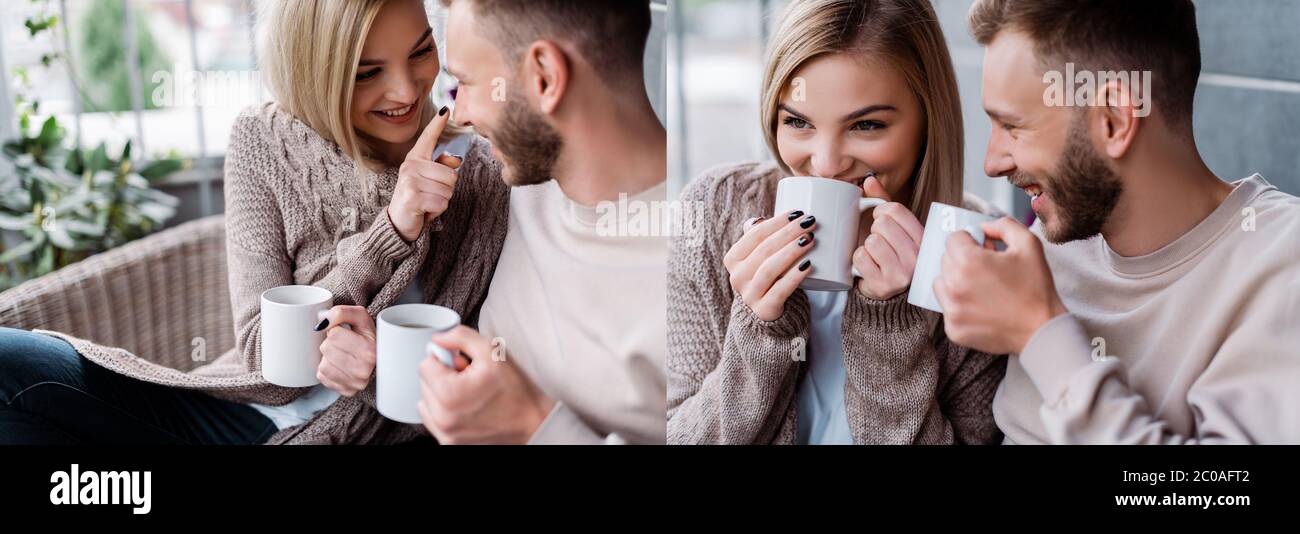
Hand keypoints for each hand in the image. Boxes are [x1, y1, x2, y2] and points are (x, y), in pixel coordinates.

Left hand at [316, 305, 376, 396]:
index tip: (346, 333)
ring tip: (341, 354)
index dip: (336, 329)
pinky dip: (327, 369)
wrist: (376, 355)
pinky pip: (322, 377)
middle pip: (326, 349)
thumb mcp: (359, 316)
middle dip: (330, 343)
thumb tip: (322, 322)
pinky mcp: (347, 391)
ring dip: (328, 357)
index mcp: (370, 350)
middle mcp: (364, 370)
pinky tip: (339, 365)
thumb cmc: (366, 335)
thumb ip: (341, 312)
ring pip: (323, 365)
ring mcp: (356, 383)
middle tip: (343, 344)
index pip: (334, 334)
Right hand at [387, 106, 462, 241]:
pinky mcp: (413, 197)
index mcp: (415, 159)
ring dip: (442, 201)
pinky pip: (442, 202)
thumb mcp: (429, 181)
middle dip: (447, 190)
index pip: (428, 138)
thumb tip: (457, 160)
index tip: (445, 109)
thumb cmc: (417, 199)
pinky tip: (425, 211)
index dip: (437, 124)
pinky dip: (438, 211)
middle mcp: (410, 166)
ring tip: (427, 203)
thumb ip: (442, 168)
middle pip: (451, 174)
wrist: (398, 223)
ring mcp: (410, 180)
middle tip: (430, 196)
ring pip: (448, 190)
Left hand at [416, 326, 554, 443]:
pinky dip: (444, 411)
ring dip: (441, 394)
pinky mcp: (449, 443)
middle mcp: (443, 417)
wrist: (534, 423)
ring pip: (426, 401)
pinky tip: (466, 408)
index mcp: (449, 394)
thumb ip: (461, 337)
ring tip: (469, 395)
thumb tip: (437, 339)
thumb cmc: (516, 390)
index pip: (425, 364)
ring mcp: (445, 433)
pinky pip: (433, 419)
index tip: (464, 365)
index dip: (446, 359)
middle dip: (443, 377)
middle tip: (470, 380)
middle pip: (424, 383)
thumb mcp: (493, 353)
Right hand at [723, 209, 816, 320]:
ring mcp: (749, 295)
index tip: (798, 213)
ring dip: (791, 251)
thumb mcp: (756, 258)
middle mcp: (737, 277)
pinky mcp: (764, 310)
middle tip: (810, 223)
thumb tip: (759, 219)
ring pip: (770, 268)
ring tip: (810, 240)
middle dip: (789, 233)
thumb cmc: (766, 278)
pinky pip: (780, 291)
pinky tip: (808, 265)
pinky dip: (795, 277)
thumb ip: (754, 238)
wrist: (765, 314)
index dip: (777, 222)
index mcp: (733, 259)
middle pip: (764, 249)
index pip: (755, 235)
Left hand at [852, 177, 922, 299]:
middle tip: (878, 242)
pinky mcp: (885, 285)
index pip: (895, 209)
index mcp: (922, 238)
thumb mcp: (890, 225)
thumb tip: (868, 179)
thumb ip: (880, 200)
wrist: (883, 289)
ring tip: (874, 255)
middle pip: (882, 224)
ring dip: (866, 246)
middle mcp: (917, 256)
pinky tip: (867, 265)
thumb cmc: (887, 252)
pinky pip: (861, 257)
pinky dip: (858, 259)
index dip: (880, 211)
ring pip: (872, 241)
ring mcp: (903, 272)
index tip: (880, 220)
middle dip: (873, 230)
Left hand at [933, 217, 1067, 353]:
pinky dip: (960, 304)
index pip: (953, 239)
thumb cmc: (1036, 288)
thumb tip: (983, 227)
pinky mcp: (953, 329)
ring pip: (942, 283)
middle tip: (989, 269)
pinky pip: (947, 307)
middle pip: (946, 260)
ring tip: (983, 287)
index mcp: (968, 262)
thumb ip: (1003, 225)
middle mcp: (954, 285)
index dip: (971, 240)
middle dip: (965, 259)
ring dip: (957, 280)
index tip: (985, 250)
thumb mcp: (1028, 243)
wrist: (1042, 330)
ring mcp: (951, 310)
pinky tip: (982, 306)